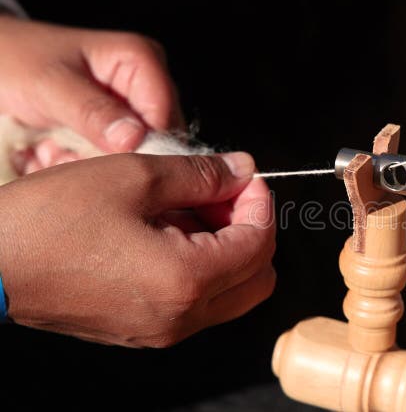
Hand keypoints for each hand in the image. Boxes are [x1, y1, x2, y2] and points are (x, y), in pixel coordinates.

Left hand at [0, 16, 180, 158]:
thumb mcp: (50, 84)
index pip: (166, 116)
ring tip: (50, 151)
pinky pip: (106, 166)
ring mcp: (126, 115)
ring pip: (127, 160)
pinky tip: (51, 154)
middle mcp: (141, 90)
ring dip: (86, 165)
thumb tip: (136, 141)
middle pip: (151, 143)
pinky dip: (76, 167)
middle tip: (64, 154)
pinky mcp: (108, 136)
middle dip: (107, 158)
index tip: (105, 162)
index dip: (144, 146)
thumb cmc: (14, 61)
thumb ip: (94, 112)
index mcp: (141, 62)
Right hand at [0, 152, 275, 346]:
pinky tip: (167, 231)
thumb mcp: (133, 176)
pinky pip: (194, 302)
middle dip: (250, 228)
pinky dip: (198, 266)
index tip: (242, 176)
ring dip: (225, 247)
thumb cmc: (50, 219)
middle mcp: (181, 317)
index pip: (258, 243)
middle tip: (221, 192)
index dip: (259, 202)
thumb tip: (241, 170)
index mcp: (187, 281)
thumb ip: (200, 173)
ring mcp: (161, 330)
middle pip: (256, 277)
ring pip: (229, 292)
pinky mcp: (141, 330)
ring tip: (188, 207)